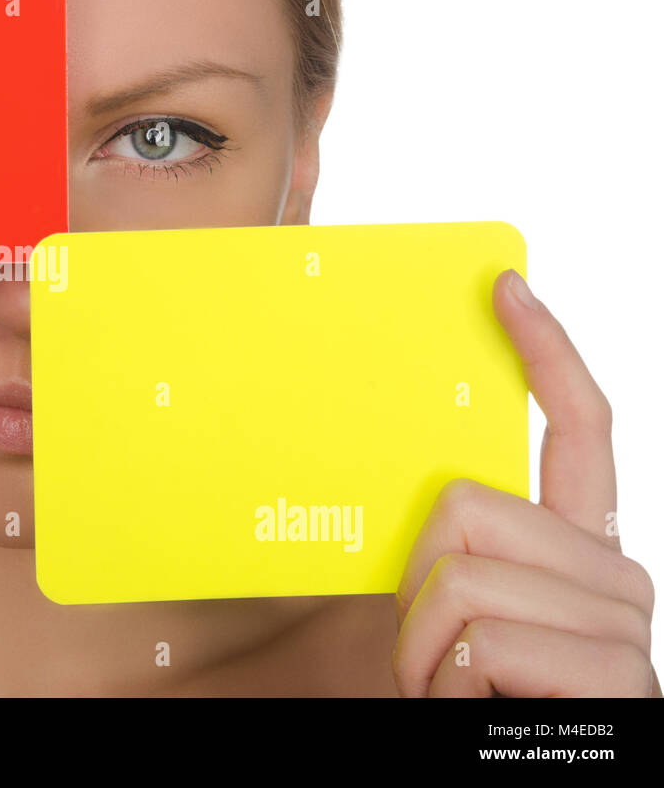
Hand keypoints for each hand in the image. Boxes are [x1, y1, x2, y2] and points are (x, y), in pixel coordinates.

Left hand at [392, 269, 657, 695]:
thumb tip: (404, 462)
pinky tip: (474, 714)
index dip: (544, 351)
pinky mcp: (615, 683)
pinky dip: (447, 681)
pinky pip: (487, 635)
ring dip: (421, 649)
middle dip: (414, 586)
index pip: (580, 430)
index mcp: (574, 552)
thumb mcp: (435, 613)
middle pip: (469, 505)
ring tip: (446, 695)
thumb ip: (444, 541)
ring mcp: (621, 632)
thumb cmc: (441, 701)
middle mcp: (614, 581)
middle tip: (429, 654)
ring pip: (465, 572)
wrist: (471, 771)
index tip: (504, 286)